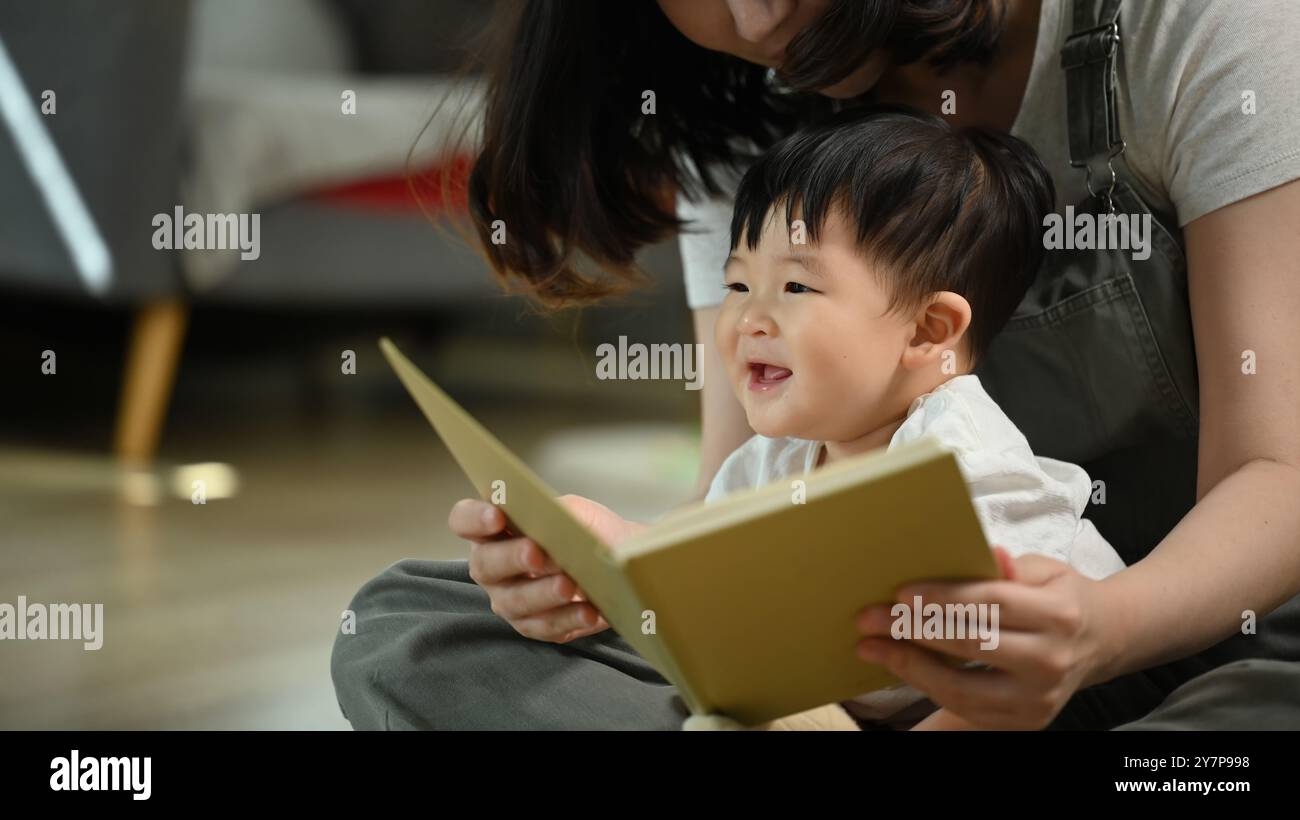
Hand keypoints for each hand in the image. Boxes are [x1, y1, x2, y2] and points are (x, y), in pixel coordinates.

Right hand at [449, 493, 644, 642]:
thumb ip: (556, 513)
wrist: (617, 562)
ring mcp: (509, 599)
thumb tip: (550, 521)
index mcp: (494, 530)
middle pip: (484, 564)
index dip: (474, 518)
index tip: (497, 516)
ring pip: (514, 601)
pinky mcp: (535, 626)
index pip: (464, 520)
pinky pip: (546, 626)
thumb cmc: (586, 532)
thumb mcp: (574, 511)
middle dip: (510, 558)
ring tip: (568, 585)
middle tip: (536, 552)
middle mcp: (493, 567)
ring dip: (542, 593)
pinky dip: (569, 618)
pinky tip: (588, 610)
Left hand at [855, 546, 1119, 729]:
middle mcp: (1051, 660)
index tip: (900, 593)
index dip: (942, 599)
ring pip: (963, 687)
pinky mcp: (1026, 720)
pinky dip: (929, 687)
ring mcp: (1038, 698)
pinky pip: (967, 709)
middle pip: (971, 644)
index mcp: (1058, 614)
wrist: (1100, 641)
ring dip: (910, 667)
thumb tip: (988, 552)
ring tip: (873, 648)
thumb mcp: (1045, 571)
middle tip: (869, 618)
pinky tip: (901, 667)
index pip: (991, 604)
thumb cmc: (1059, 597)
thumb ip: (1011, 567)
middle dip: (914, 630)